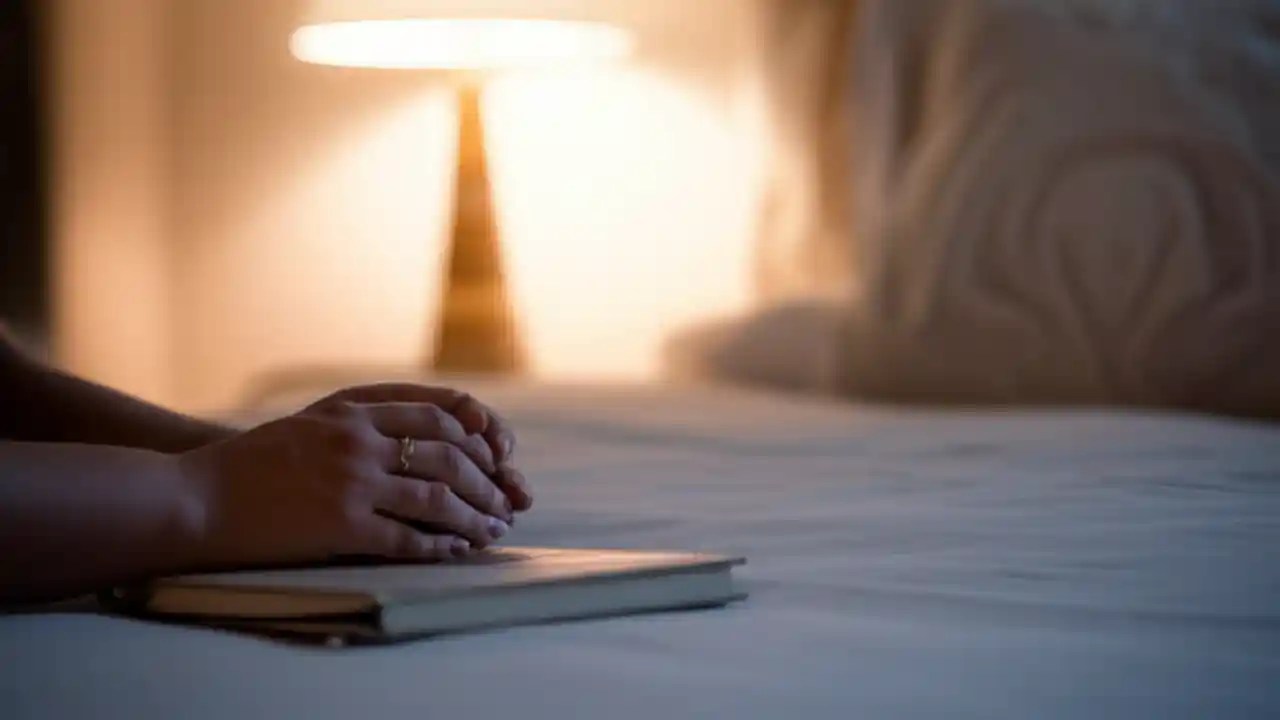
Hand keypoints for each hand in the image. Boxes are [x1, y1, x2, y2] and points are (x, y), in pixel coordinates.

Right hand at [178, 387, 530, 566]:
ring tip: (494, 528)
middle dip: (487, 479)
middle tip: (508, 500)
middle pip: (448, 453)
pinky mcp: (340, 525)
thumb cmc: (251, 463)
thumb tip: (421, 432)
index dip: (478, 432)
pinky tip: (458, 551)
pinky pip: (407, 538)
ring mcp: (350, 481)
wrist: (195, 496)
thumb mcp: (311, 421)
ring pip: (437, 496)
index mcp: (351, 408)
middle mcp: (356, 438)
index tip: (497, 453)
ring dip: (475, 515)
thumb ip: (361, 419)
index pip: (437, 410)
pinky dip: (440, 546)